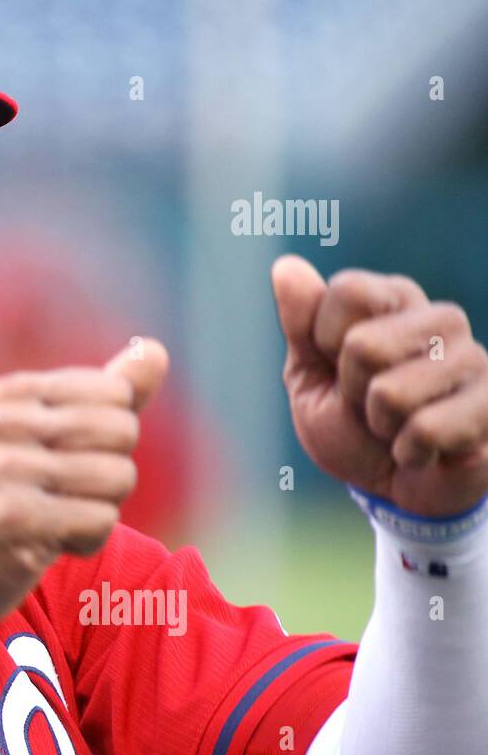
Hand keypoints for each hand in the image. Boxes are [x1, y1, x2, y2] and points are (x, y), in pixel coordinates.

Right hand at [0, 338, 168, 638]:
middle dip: (106, 477)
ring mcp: (5, 469)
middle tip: (55, 499)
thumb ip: (104, 397)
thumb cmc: (0, 505)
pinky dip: (84, 543)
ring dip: (96, 513)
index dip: (103, 442)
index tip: (56, 466)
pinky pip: (102, 522)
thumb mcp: (43, 441)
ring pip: (120, 478)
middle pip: (124, 432)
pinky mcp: (13, 518)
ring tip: (47, 523)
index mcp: (11, 392)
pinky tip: (41, 547)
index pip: (117, 396)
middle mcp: (4, 421)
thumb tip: (157, 350)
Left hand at [272, 255, 487, 516]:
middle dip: (352, 392)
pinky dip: (410, 452)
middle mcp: (441, 320)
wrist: (395, 487)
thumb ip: (300, 325)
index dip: (326, 341)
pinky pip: (426, 430)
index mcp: (395, 300)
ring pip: (391, 393)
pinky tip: (425, 451)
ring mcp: (475, 362)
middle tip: (369, 407)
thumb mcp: (309, 377)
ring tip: (398, 428)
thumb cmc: (351, 426)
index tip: (338, 367)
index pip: (349, 290)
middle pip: (364, 345)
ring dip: (381, 427)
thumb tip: (285, 266)